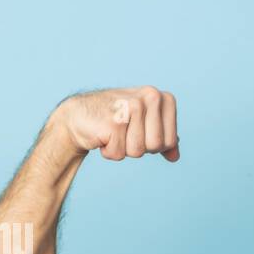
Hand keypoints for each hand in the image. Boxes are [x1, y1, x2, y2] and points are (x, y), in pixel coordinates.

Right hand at [53, 87, 179, 160]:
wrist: (78, 114)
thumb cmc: (114, 120)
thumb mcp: (144, 125)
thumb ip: (163, 138)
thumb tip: (175, 157)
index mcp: (161, 97)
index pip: (170, 141)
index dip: (154, 145)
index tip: (139, 131)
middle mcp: (149, 97)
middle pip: (156, 146)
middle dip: (139, 147)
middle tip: (125, 132)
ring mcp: (131, 107)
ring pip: (138, 151)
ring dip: (123, 149)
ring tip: (113, 132)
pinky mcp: (113, 121)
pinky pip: (119, 153)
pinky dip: (109, 151)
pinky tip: (103, 135)